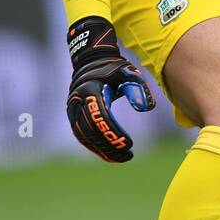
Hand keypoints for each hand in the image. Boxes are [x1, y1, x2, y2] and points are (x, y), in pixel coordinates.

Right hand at [66, 16, 154, 161]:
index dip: (113, 132)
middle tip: (127, 154)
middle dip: (109, 145)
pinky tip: (111, 155)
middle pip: (91, 130)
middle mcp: (77, 100)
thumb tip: (147, 108)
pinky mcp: (73, 116)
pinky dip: (95, 147)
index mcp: (89, 89)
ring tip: (122, 158)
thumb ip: (139, 88)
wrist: (92, 61)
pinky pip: (83, 135)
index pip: (100, 116)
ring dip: (102, 150)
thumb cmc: (114, 68)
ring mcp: (73, 109)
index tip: (129, 144)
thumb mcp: (129, 73)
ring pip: (85, 136)